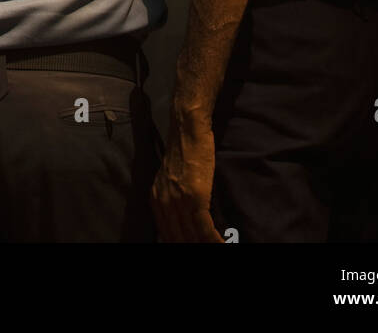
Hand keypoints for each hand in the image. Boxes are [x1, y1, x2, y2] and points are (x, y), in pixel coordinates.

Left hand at [151, 112, 222, 242]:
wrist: (188, 128)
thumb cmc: (184, 150)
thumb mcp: (169, 177)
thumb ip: (169, 198)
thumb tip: (178, 220)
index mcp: (156, 199)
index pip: (166, 235)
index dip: (178, 245)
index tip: (188, 247)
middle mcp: (164, 203)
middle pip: (178, 239)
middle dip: (192, 247)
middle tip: (205, 249)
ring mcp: (179, 201)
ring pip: (191, 237)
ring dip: (205, 245)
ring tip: (216, 247)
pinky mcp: (195, 196)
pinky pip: (204, 228)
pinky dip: (214, 240)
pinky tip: (221, 245)